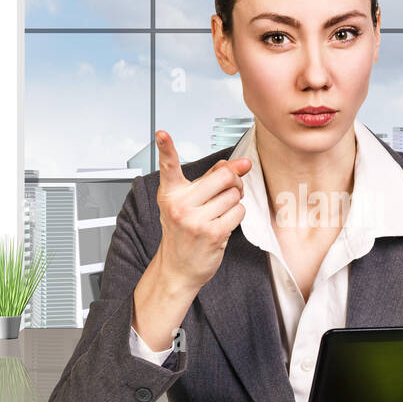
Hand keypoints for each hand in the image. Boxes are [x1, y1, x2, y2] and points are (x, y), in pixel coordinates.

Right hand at [154, 129, 251, 292]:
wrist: (178, 268)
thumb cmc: (184, 231)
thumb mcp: (189, 201)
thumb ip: (213, 178)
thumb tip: (241, 163)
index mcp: (171, 193)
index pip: (168, 166)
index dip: (166, 148)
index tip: (161, 133)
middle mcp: (180, 204)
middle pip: (223, 175)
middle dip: (233, 181)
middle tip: (227, 190)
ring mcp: (195, 219)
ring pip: (234, 194)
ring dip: (234, 202)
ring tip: (220, 212)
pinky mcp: (212, 233)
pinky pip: (239, 211)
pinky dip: (236, 216)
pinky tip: (223, 223)